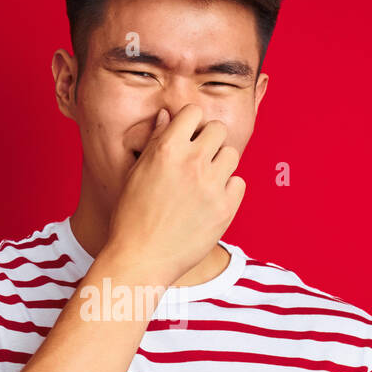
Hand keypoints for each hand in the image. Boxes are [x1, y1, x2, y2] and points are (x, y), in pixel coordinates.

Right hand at [103, 103, 245, 285]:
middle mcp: (192, 162)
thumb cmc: (132, 217)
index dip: (191, 123)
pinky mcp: (225, 208)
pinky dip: (228, 189)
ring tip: (205, 181)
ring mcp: (211, 185)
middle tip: (199, 158)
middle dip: (209, 140)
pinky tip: (210, 200)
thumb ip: (155, 142)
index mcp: (166, 149)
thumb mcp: (136, 173)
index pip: (193, 112)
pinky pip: (239, 183)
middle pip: (218, 129)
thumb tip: (168, 116)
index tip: (188, 137)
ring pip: (232, 154)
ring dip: (220, 163)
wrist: (141, 259)